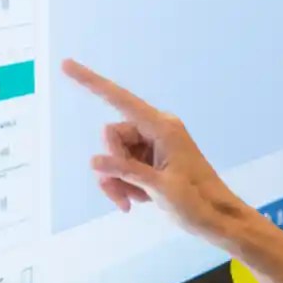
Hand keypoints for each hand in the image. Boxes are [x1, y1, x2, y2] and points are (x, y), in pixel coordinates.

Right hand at [61, 58, 244, 242]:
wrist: (216, 218)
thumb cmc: (196, 202)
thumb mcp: (159, 188)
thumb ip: (126, 172)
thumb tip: (93, 161)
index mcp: (162, 127)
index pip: (119, 98)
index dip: (91, 81)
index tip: (66, 64)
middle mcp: (156, 129)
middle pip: (112, 137)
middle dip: (113, 167)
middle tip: (127, 196)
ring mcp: (153, 145)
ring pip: (114, 155)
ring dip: (118, 181)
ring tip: (133, 202)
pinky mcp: (151, 160)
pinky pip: (123, 166)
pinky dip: (124, 185)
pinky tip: (139, 201)